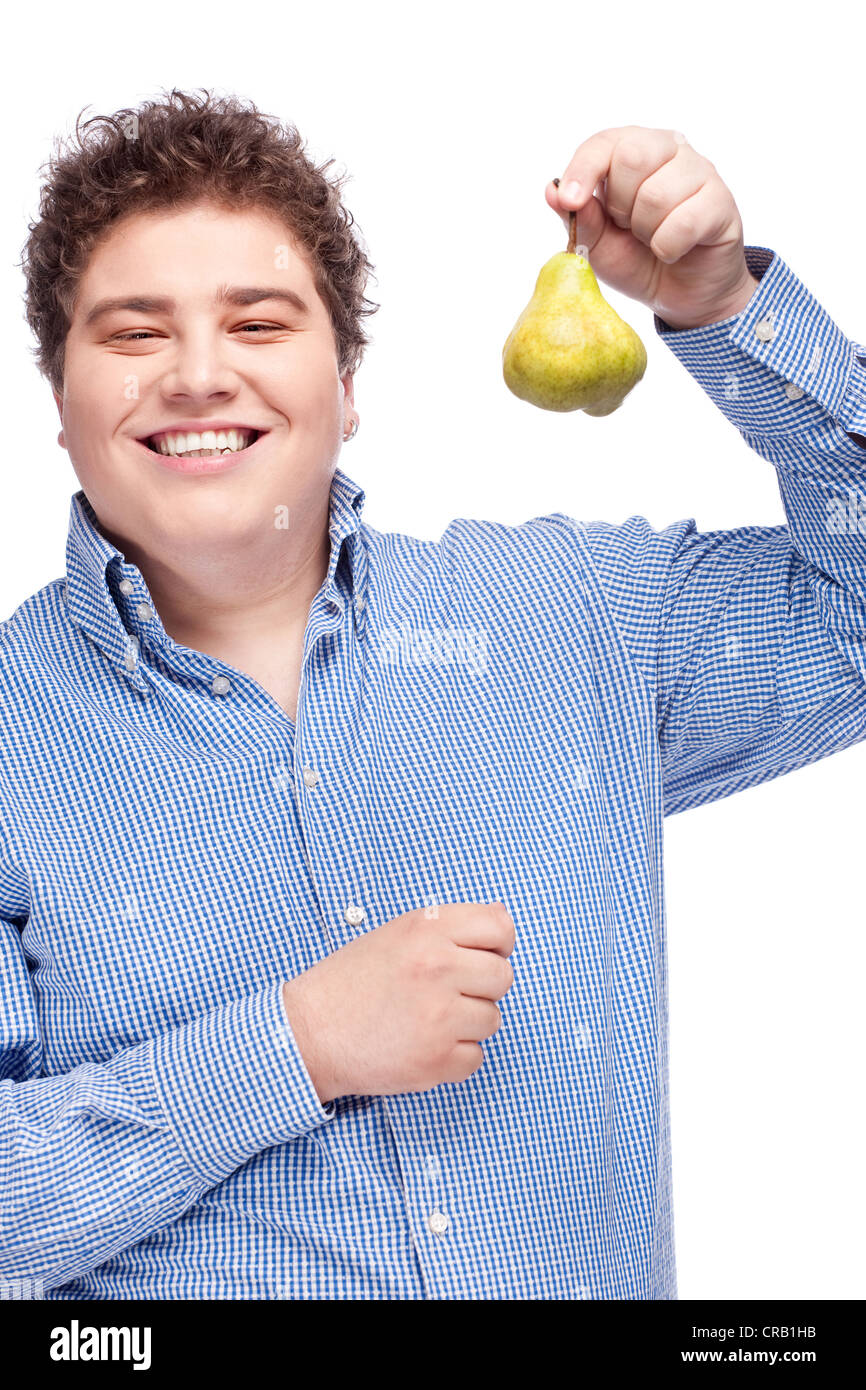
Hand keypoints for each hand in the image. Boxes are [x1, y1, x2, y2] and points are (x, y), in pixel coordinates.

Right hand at [281, 902, 515, 1102]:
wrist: (310, 1031)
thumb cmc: (353, 980)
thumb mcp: (397, 934)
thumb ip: (449, 926)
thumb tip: (503, 920)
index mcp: (427, 931)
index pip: (500, 928)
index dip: (497, 943)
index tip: (482, 954)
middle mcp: (437, 969)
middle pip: (502, 977)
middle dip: (483, 986)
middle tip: (450, 991)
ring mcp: (438, 1017)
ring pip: (492, 1019)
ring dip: (467, 1023)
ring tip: (428, 1018)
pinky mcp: (435, 1060)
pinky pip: (476, 1057)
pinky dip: (455, 1056)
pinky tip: (423, 1044)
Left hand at [545, 126, 759, 329]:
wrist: (680, 295)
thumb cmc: (637, 260)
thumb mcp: (597, 244)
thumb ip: (579, 216)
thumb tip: (552, 189)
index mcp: (633, 150)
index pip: (604, 142)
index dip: (583, 170)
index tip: (570, 201)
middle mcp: (668, 150)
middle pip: (632, 157)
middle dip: (620, 205)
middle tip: (629, 226)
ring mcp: (700, 171)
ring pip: (657, 194)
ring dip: (646, 231)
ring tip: (653, 239)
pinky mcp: (721, 201)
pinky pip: (683, 222)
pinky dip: (669, 247)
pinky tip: (674, 251)